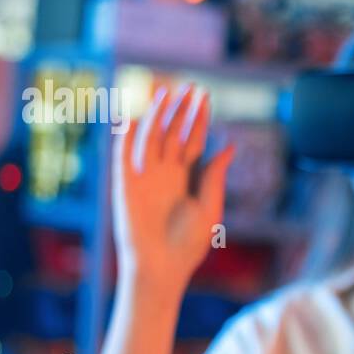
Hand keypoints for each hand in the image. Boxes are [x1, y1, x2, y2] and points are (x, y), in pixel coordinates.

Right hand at [112, 85, 234, 296]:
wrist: (162, 267)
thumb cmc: (189, 244)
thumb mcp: (210, 207)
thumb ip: (215, 176)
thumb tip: (230, 147)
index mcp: (186, 178)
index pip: (192, 140)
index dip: (197, 119)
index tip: (204, 97)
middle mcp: (165, 173)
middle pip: (172, 133)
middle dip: (180, 110)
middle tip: (189, 86)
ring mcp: (144, 178)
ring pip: (150, 138)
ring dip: (156, 115)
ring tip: (165, 92)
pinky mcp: (125, 186)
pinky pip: (123, 156)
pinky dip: (126, 138)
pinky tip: (132, 118)